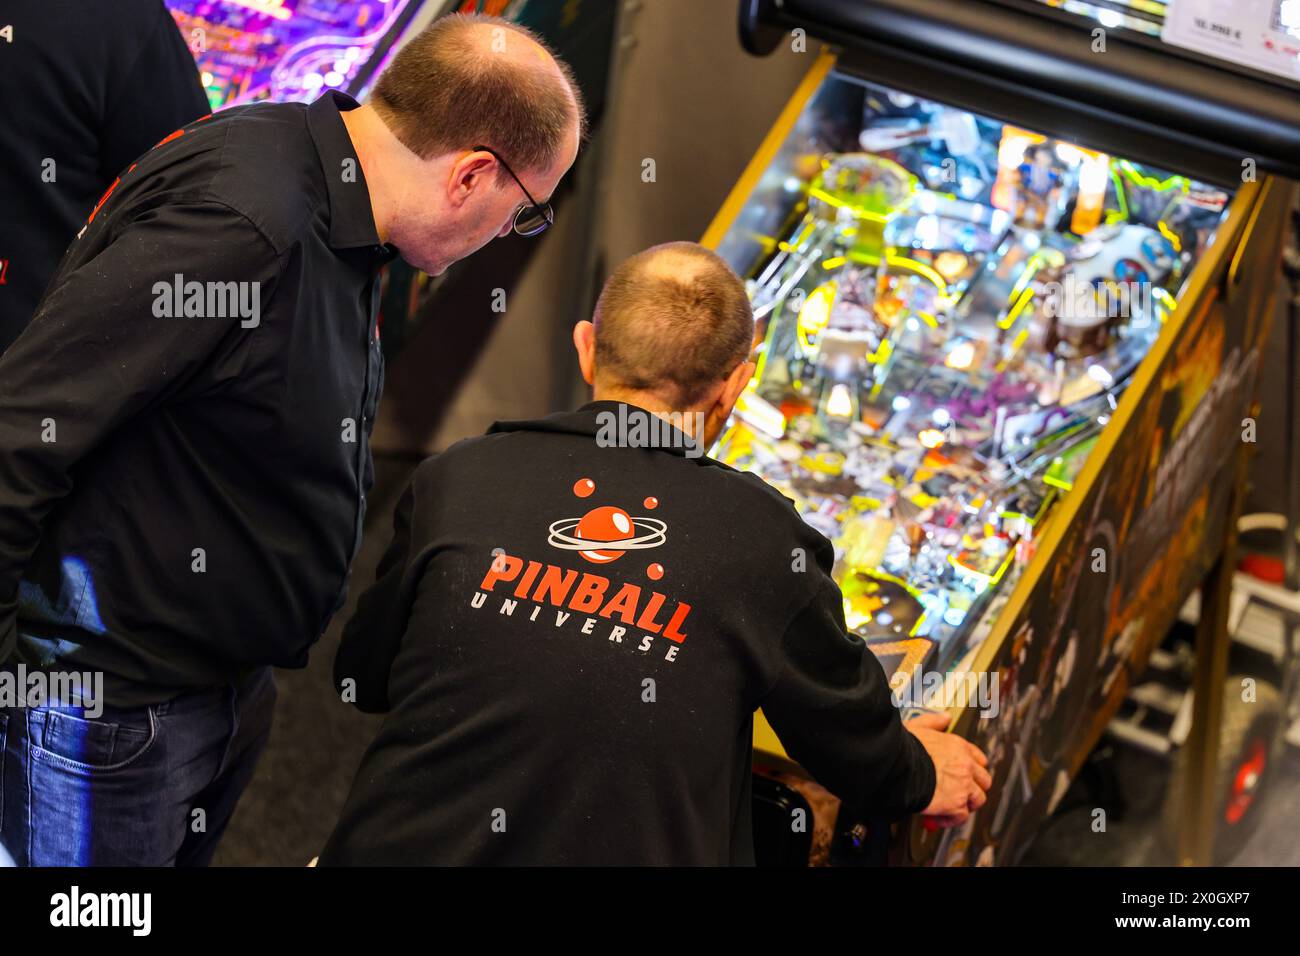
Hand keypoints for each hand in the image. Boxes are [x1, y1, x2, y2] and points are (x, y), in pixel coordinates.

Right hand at [905, 712, 990, 828]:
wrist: (897, 766)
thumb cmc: (902, 748)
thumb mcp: (917, 727)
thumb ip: (933, 722)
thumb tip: (944, 718)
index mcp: (957, 745)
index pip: (978, 758)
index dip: (972, 769)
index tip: (966, 775)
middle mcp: (965, 765)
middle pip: (983, 780)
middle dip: (973, 788)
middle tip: (959, 793)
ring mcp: (963, 785)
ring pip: (977, 799)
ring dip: (965, 805)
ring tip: (949, 808)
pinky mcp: (956, 804)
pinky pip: (962, 816)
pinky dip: (951, 819)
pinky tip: (938, 818)